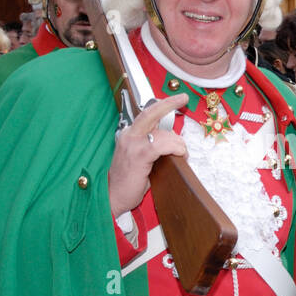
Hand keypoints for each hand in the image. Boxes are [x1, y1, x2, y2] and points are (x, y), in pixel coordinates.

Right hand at [108, 95, 187, 217]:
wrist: (112, 197)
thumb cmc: (127, 182)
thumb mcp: (140, 159)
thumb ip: (152, 147)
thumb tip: (172, 141)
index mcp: (129, 135)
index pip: (146, 114)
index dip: (162, 105)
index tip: (175, 100)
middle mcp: (129, 135)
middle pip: (151, 111)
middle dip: (169, 103)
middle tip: (183, 99)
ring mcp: (133, 144)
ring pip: (163, 133)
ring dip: (178, 143)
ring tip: (182, 154)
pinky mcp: (139, 155)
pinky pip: (162, 145)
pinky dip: (176, 148)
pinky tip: (180, 155)